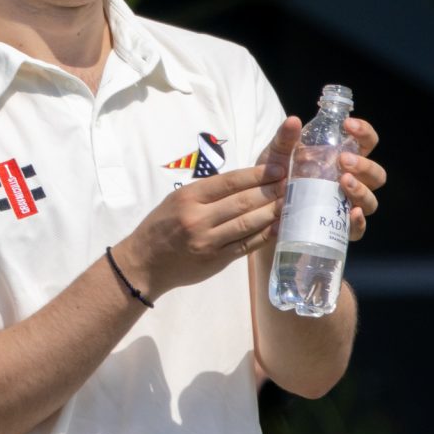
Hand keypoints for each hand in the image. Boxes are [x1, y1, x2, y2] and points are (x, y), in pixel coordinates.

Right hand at [112, 161, 282, 301]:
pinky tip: (278, 225)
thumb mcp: (176, 201)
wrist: (143, 264)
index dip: (258, 175)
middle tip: (290, 184)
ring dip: (273, 212)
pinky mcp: (217, 260)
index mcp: (187, 198)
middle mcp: (197, 218)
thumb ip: (206, 193)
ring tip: (289, 202)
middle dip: (271, 191)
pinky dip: (266, 234)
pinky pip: (247, 245)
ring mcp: (208, 241)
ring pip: (248, 223)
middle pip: (243, 201)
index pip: (229, 182)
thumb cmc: (160, 228)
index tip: (279, 169)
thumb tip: (245, 182)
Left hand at [259, 114, 385, 241]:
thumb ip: (284, 139)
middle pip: (375, 174)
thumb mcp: (276, 156)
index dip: (364, 133)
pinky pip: (357, 229)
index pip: (366, 143)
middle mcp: (350, 182)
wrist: (258, 212)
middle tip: (343, 160)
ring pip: (370, 201)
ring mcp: (346, 206)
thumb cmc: (274, 178)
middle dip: (364, 165)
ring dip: (361, 190)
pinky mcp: (337, 229)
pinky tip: (352, 213)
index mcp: (342, 159)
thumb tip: (292, 121)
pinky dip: (358, 222)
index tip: (348, 125)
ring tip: (343, 181)